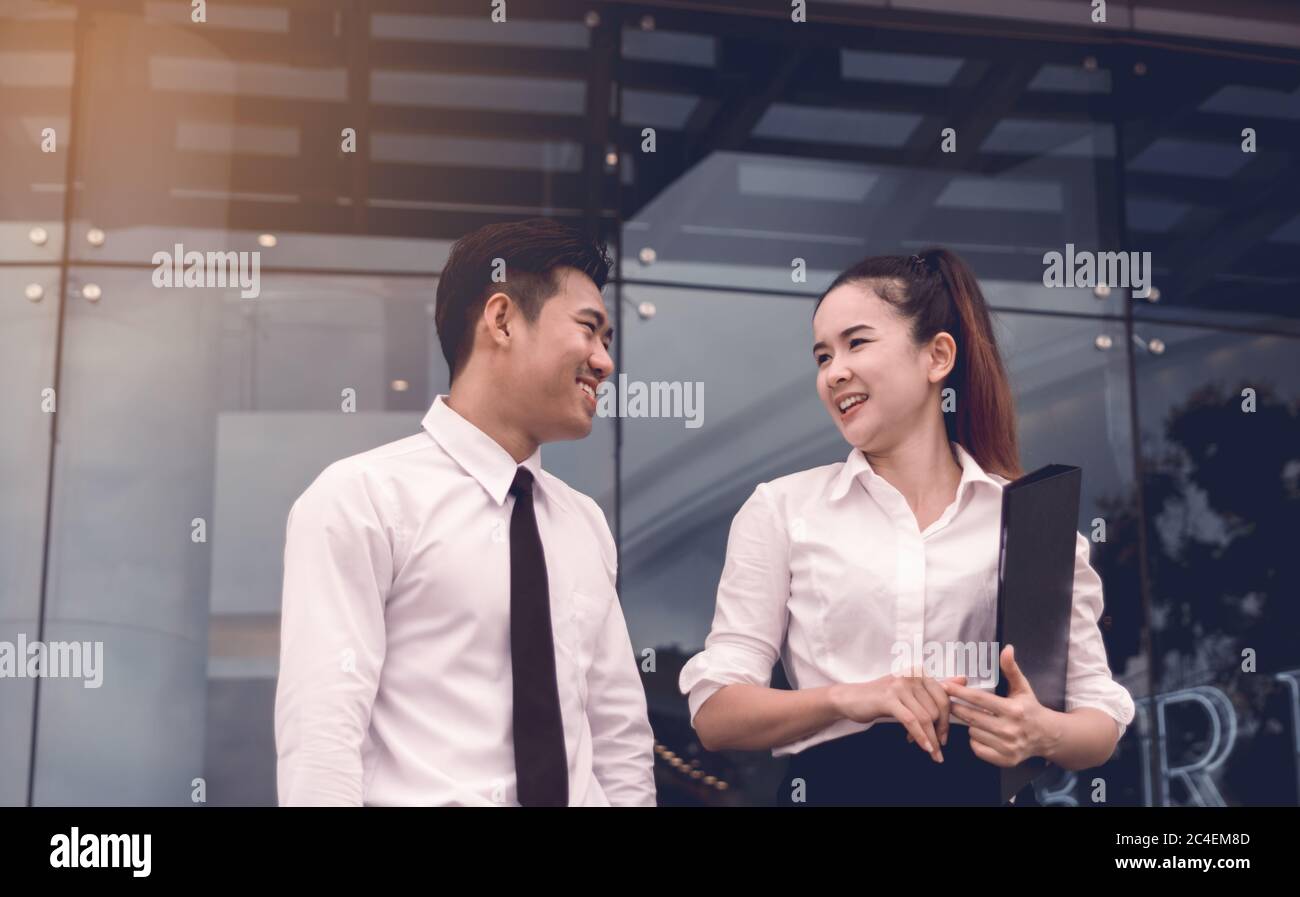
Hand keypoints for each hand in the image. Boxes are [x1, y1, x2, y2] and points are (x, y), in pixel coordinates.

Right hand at [832, 672, 966, 762]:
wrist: (852, 698)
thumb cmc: (882, 697)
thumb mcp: (911, 690)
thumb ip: (937, 685)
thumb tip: (964, 679)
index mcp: (919, 672)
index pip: (944, 698)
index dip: (947, 720)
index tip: (944, 736)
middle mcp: (911, 675)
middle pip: (936, 710)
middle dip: (938, 732)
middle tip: (936, 747)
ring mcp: (899, 686)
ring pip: (925, 718)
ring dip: (930, 738)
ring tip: (931, 752)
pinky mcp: (889, 699)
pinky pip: (911, 721)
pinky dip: (920, 737)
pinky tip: (924, 747)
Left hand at [942, 644, 1049, 767]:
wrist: (1047, 736)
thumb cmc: (1030, 709)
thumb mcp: (1023, 687)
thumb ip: (1011, 669)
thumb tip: (1007, 648)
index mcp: (1014, 710)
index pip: (979, 700)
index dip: (960, 692)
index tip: (945, 686)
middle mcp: (1010, 729)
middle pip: (971, 717)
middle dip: (957, 708)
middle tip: (950, 701)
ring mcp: (1008, 747)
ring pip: (972, 732)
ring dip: (970, 725)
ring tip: (977, 719)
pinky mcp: (1005, 760)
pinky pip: (977, 748)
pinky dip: (976, 741)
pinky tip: (983, 733)